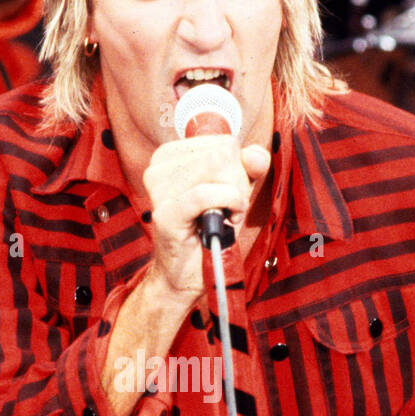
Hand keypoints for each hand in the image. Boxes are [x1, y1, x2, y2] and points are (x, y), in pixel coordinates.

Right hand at [143, 134, 270, 300]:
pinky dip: (228, 205)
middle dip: (237, 183)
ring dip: (233, 197)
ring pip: (218, 169)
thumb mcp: (234, 191)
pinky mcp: (165, 212)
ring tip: (221, 216)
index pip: (224, 143)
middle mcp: (158, 167)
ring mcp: (158, 189)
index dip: (237, 169)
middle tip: (226, 208)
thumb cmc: (209, 230)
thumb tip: (256, 155)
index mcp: (169, 156)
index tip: (226, 193)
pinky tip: (226, 220)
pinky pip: (207, 194)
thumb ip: (249, 167)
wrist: (188, 273)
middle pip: (223, 153)